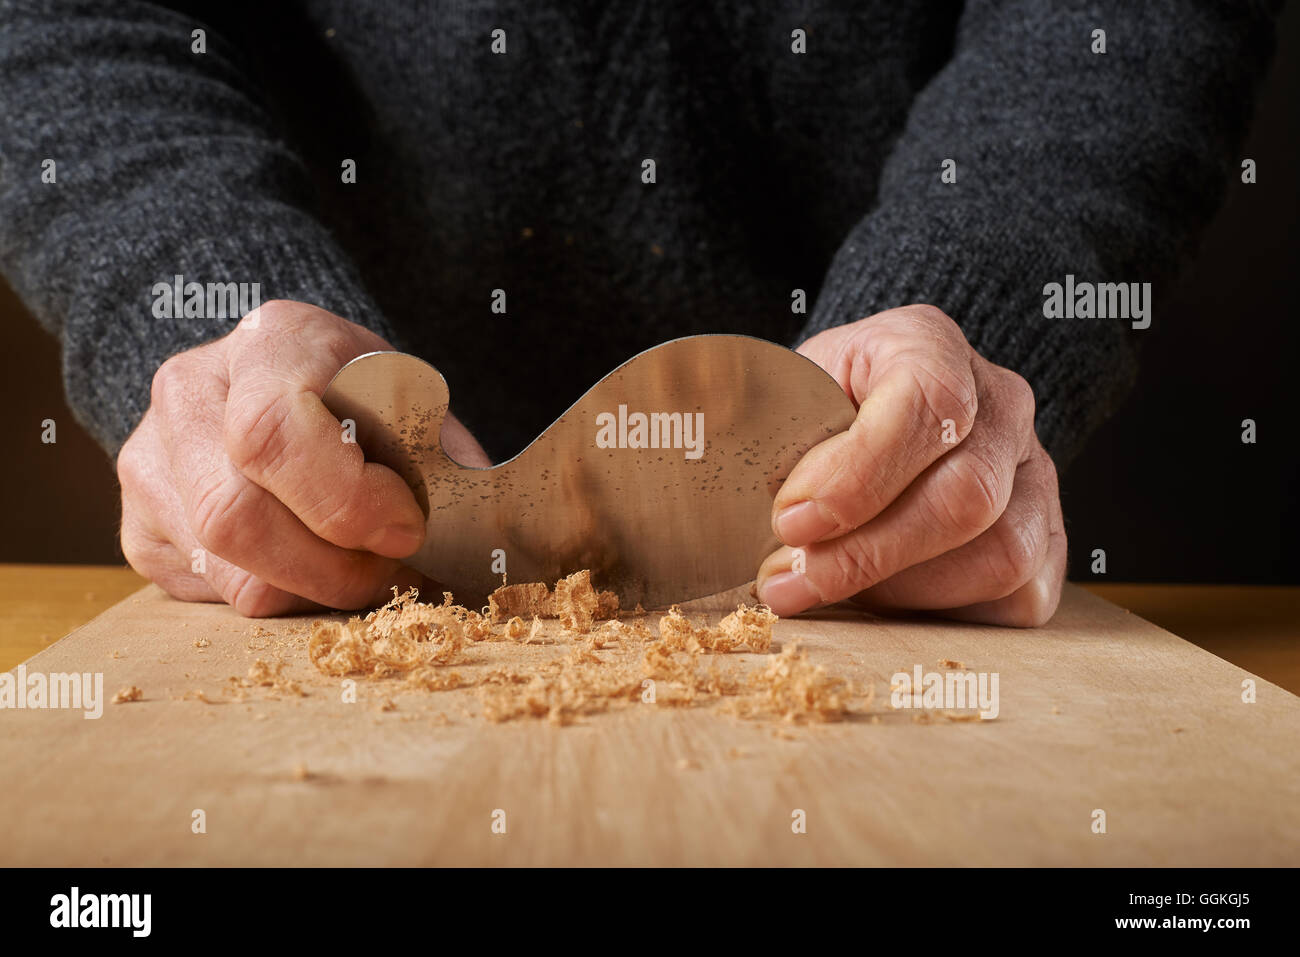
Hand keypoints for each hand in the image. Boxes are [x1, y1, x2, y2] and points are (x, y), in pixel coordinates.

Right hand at [117, 300, 489, 615]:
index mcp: (269, 344)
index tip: (407, 527)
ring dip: (313, 591)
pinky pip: (213, 595)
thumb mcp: (417, 403)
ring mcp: (151, 460)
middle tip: (392, 570)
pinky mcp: (140, 526)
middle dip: (334, 569)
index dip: (345, 501)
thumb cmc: (367, 398)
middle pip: (236, 517)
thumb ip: (444, 461)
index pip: (271, 433)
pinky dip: (280, 596)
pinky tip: (312, 566)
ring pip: (227, 570)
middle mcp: (190, 392)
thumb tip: (476, 540)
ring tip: (361, 570)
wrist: (291, 384)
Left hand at [756, 305, 1065, 626]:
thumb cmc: (816, 410)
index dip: (858, 476)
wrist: (870, 415)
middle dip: (866, 555)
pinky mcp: (1047, 536)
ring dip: (899, 590)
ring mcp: (1034, 472)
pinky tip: (884, 598)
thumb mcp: (777, 392)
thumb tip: (701, 453)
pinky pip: (1018, 595)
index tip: (788, 521)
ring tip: (826, 587)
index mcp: (930, 345)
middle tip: (786, 582)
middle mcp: (1001, 403)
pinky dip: (946, 612)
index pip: (926, 407)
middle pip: (965, 496)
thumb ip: (752, 420)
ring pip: (999, 553)